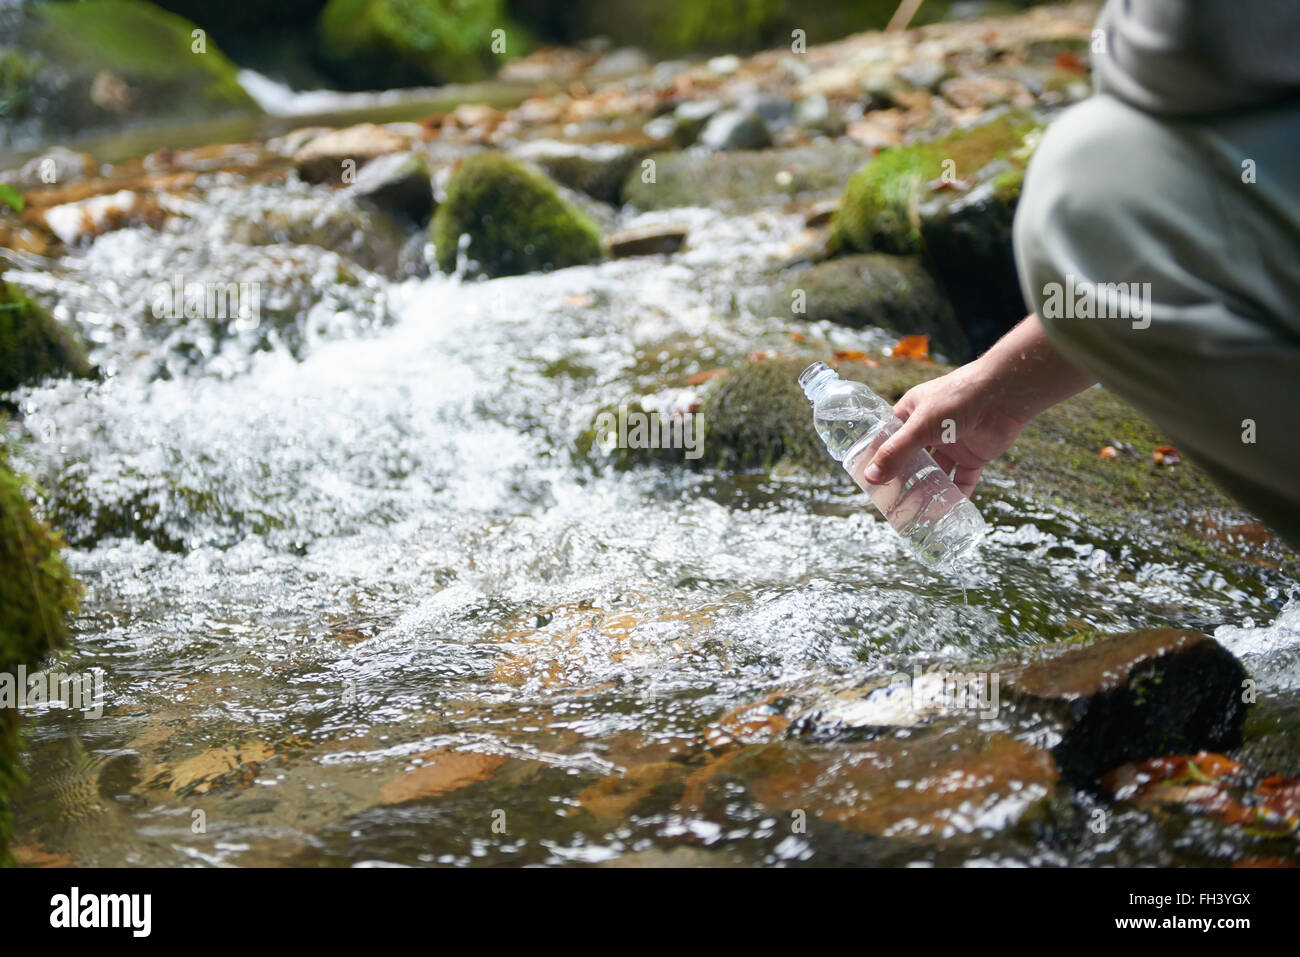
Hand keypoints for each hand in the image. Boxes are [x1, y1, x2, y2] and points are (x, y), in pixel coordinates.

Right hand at [863, 362, 1028, 496]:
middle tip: (890, 502)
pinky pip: (962, 479)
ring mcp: (952, 444)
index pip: (889, 438)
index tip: (869, 480)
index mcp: (912, 413)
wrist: (1003, 395)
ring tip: (915, 512)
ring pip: (936, 472)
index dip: (879, 457)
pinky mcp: (973, 456)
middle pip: (911, 459)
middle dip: (903, 480)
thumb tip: (871, 477)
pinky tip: (946, 510)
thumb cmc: (957, 398)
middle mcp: (930, 429)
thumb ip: (896, 452)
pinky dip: (956, 494)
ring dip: (927, 490)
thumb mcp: (920, 426)